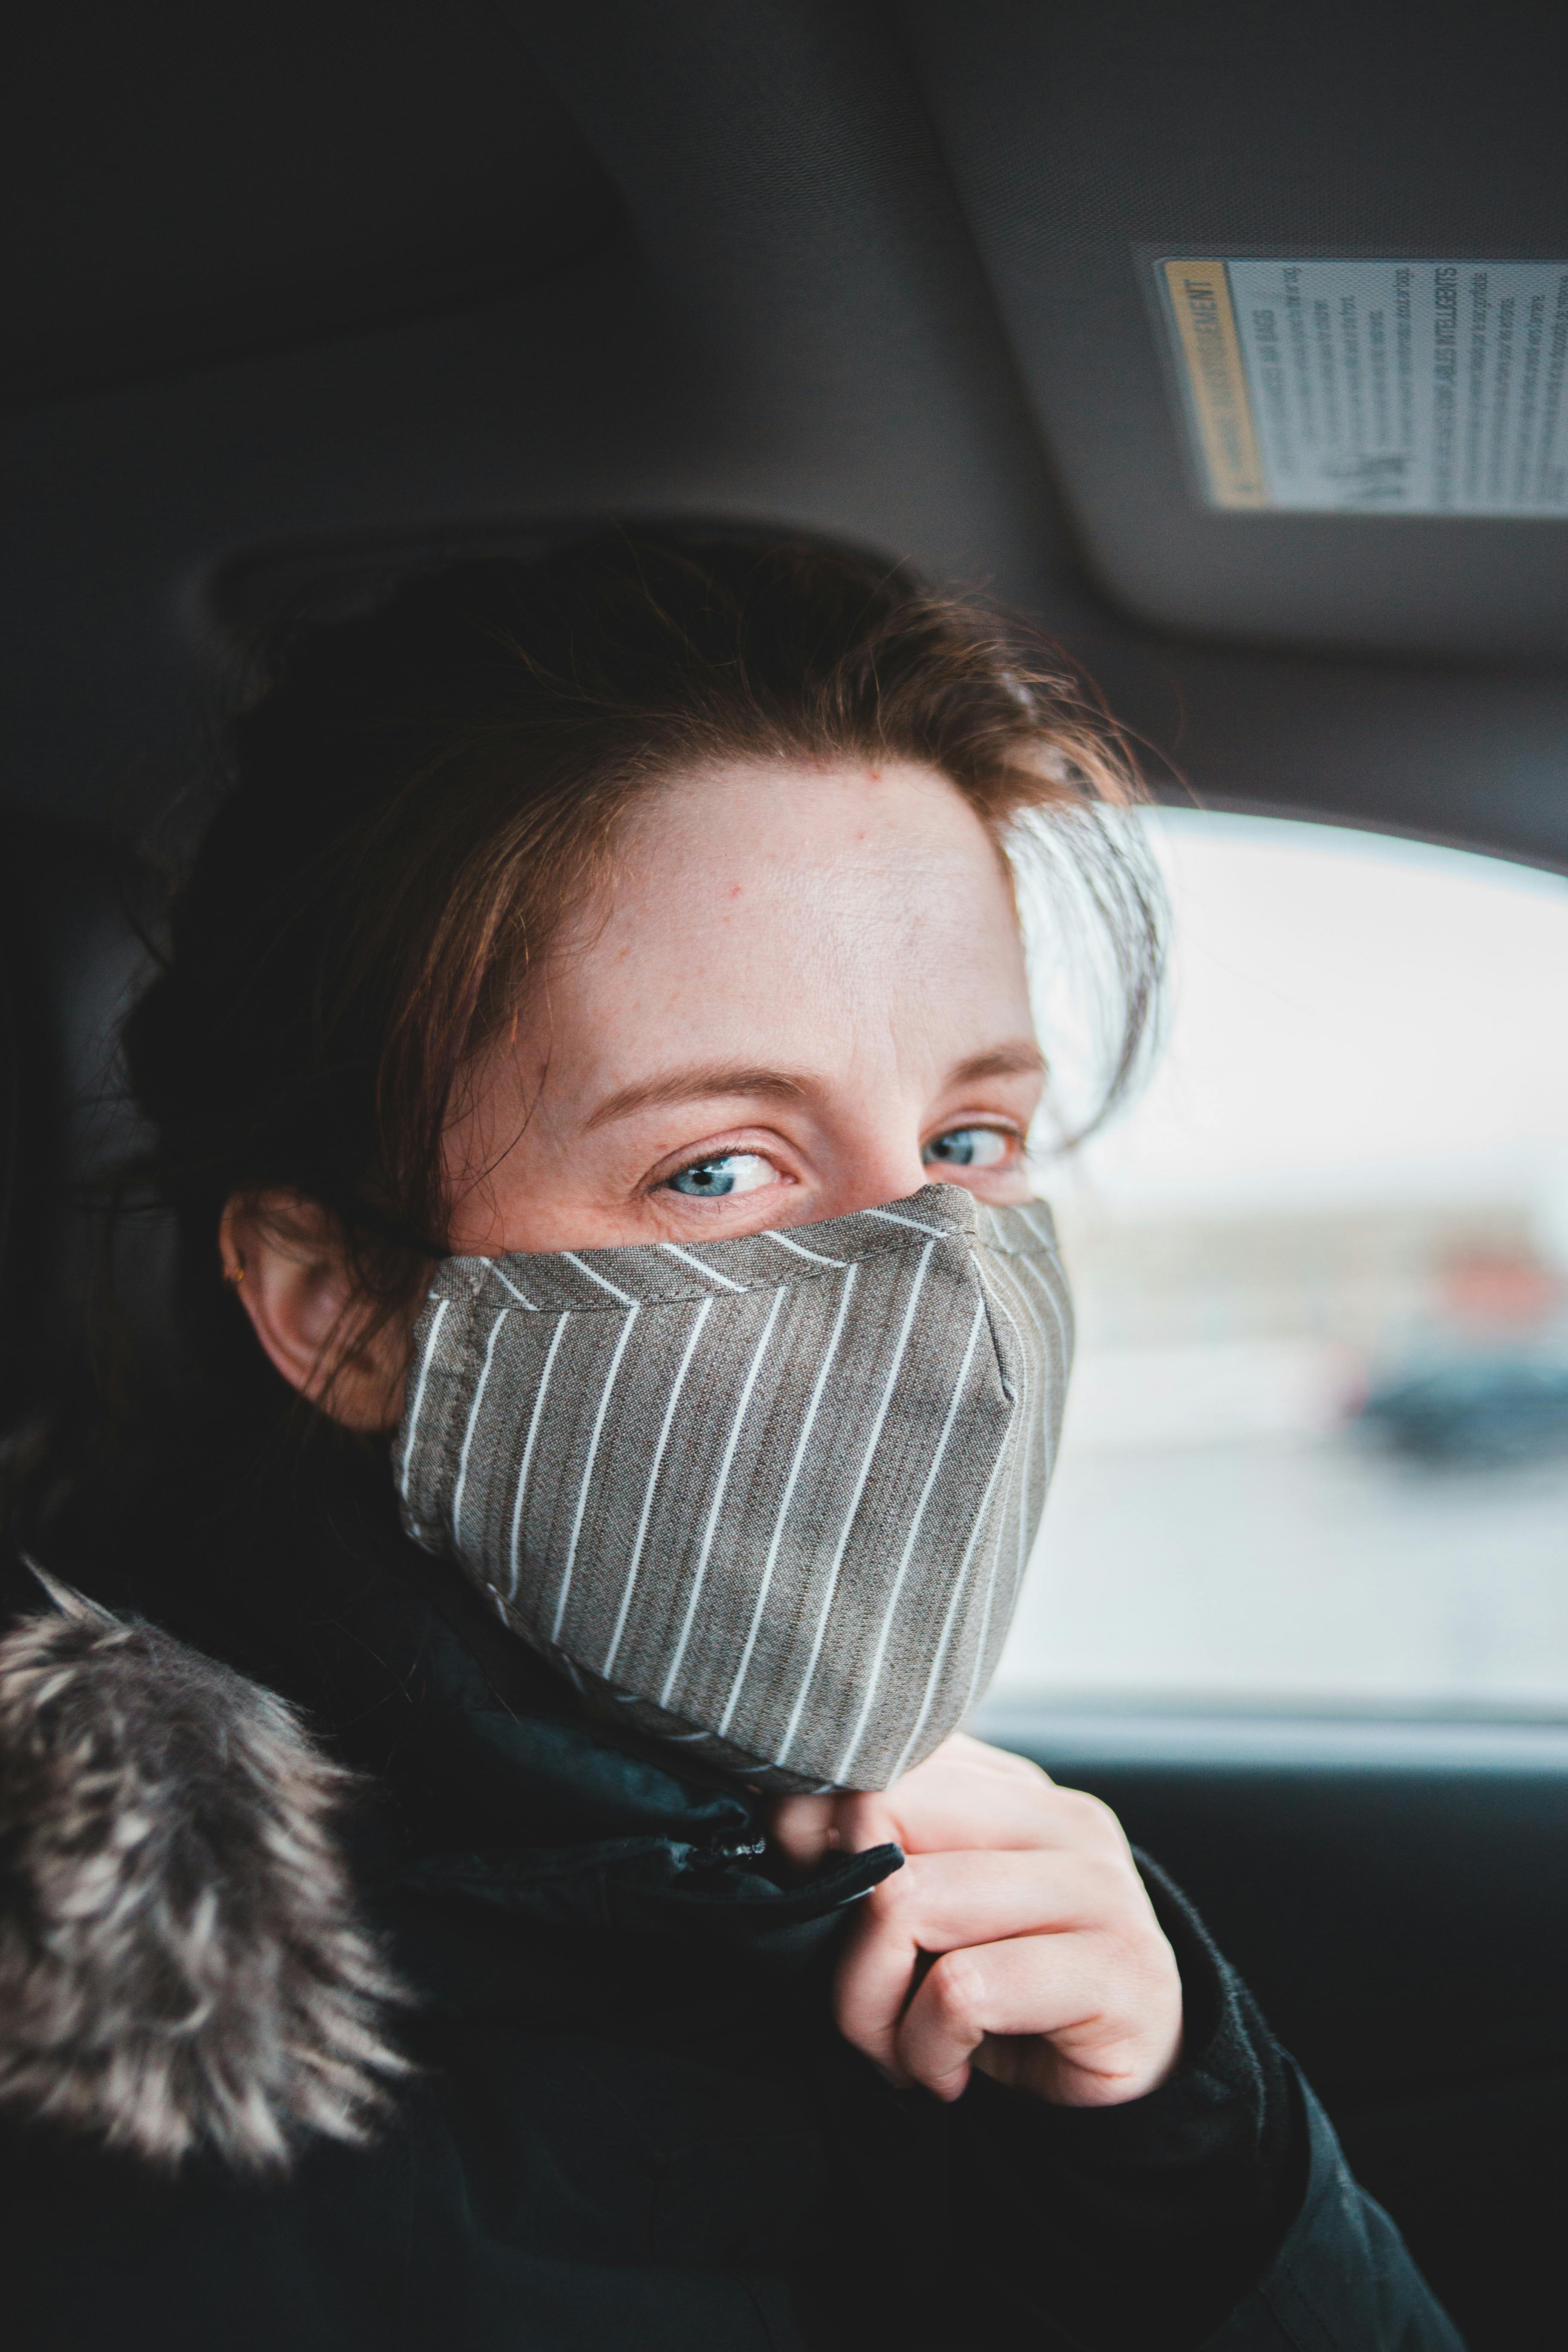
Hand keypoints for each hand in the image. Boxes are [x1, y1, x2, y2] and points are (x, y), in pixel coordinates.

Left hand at [770, 1734, 1181, 2108]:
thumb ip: (876, 1861)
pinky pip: (963, 1991)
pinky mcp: (1120, 1970)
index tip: (799, 1896)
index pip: (884, 1764)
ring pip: (908, 1904)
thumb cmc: (1006, 2003)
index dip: (810, 1827)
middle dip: (835, 1925)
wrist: (1125, 2092)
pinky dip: (927, 2049)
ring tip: (899, 2051)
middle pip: (882, 1823)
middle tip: (858, 2003)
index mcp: (1013, 1789)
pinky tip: (949, 2074)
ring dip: (872, 2008)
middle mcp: (1064, 1820)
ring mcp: (1101, 1889)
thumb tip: (783, 1816)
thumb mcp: (929, 1922)